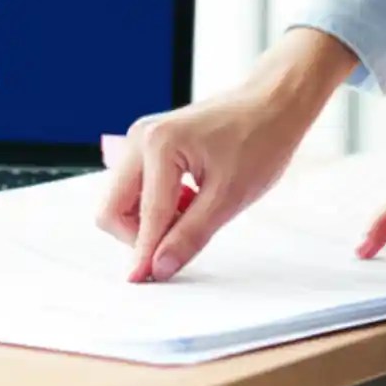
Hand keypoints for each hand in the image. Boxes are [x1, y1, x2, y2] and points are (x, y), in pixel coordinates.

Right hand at [97, 29, 358, 281]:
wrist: (272, 104)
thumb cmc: (260, 139)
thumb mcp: (229, 197)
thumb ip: (190, 235)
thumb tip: (159, 266)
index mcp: (158, 146)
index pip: (143, 216)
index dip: (143, 254)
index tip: (141, 281)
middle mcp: (139, 139)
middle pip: (112, 208)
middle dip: (138, 235)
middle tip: (179, 240)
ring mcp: (138, 140)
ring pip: (120, 200)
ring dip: (149, 219)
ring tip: (194, 211)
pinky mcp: (146, 145)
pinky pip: (134, 187)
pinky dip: (155, 204)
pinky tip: (189, 198)